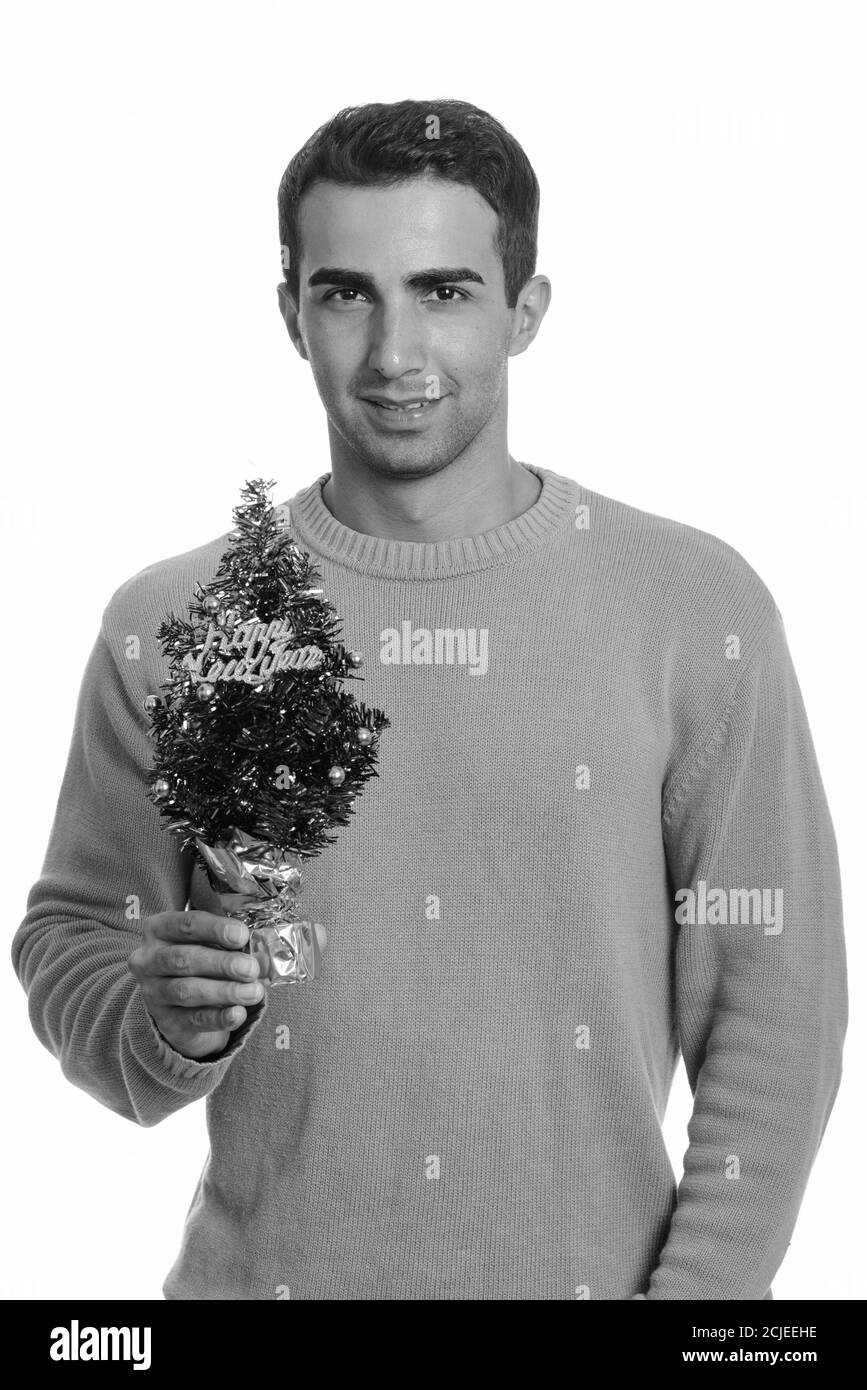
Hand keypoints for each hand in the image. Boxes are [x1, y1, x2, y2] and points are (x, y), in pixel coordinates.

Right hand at [129, 907, 264, 1060]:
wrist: (179, 1003)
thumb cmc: (200, 960)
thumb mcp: (210, 943)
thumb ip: (232, 943)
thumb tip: (262, 955)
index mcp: (159, 929)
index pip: (186, 924)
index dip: (215, 929)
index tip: (242, 935)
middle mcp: (149, 959)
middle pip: (184, 958)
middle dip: (221, 963)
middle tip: (250, 968)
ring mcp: (154, 992)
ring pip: (187, 991)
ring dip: (224, 991)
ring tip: (253, 992)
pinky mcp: (167, 1020)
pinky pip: (194, 1019)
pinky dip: (219, 1017)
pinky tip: (238, 1013)